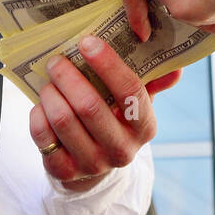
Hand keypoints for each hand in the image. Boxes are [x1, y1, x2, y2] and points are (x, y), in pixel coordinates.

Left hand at [29, 35, 180, 191]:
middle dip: (69, 77)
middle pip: (90, 106)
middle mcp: (122, 150)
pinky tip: (41, 105)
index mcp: (144, 127)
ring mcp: (93, 164)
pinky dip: (38, 116)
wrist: (96, 164)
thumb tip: (176, 68)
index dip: (107, 64)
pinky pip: (43, 139)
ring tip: (48, 80)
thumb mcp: (137, 103)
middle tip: (56, 60)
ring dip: (51, 94)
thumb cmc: (117, 118)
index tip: (87, 42)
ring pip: (64, 121)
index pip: (130, 91)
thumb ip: (153, 81)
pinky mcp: (64, 172)